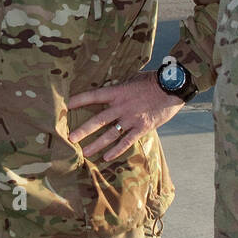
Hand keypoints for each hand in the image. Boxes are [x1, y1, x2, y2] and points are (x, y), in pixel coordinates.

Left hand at [68, 72, 185, 161]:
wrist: (173, 87)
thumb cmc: (153, 80)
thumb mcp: (133, 79)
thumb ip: (120, 88)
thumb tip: (108, 91)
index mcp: (118, 92)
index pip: (93, 96)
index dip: (78, 100)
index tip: (65, 106)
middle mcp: (122, 106)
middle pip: (98, 120)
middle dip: (83, 130)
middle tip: (69, 138)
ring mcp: (131, 118)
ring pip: (110, 134)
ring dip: (96, 144)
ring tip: (84, 153)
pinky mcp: (142, 128)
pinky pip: (127, 141)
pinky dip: (117, 150)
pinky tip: (107, 157)